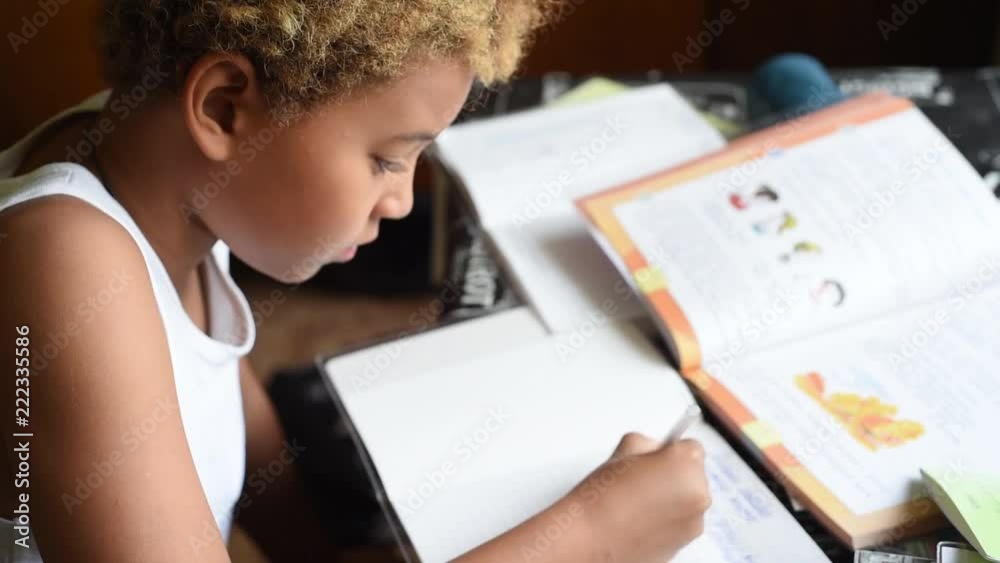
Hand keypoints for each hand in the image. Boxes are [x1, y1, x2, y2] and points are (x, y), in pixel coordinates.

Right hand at [568, 432, 710, 562]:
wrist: (591, 541)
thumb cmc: (603, 499)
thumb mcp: (623, 452)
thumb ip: (647, 445)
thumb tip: (655, 450)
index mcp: (686, 465)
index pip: (691, 447)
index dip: (670, 452)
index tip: (655, 458)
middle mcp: (699, 494)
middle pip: (693, 474)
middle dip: (672, 474)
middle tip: (643, 480)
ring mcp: (695, 521)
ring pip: (689, 499)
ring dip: (672, 498)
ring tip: (639, 503)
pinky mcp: (686, 542)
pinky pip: (682, 520)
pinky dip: (668, 518)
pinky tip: (642, 519)